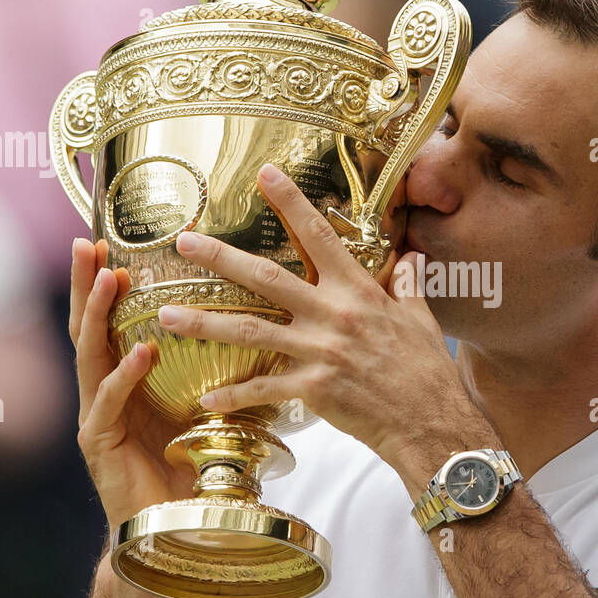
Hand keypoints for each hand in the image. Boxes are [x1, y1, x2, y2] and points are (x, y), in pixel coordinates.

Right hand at [69, 237, 193, 531]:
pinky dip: (124, 376)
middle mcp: (105, 392)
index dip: (109, 283)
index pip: (113, 321)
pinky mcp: (100, 446)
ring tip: (109, 279)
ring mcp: (97, 417)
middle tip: (88, 243)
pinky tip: (140, 353)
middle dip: (86, 284)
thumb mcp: (209, 407)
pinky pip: (109, 403)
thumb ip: (217, 372)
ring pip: (89, 356)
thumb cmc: (195, 469)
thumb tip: (266, 327)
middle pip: (89, 327)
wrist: (177, 530)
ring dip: (98, 315)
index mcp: (128, 380)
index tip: (113, 240)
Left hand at [153, 164, 477, 471]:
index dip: (290, 203)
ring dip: (203, 322)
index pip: (319, 236)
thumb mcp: (420, 319)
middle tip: (184, 241)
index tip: (265, 175)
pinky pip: (262, 387)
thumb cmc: (427, 371)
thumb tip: (411, 258)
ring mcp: (320, 351)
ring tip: (166, 315)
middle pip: (265, 278)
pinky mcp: (313, 388)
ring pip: (249, 330)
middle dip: (220, 257)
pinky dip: (232, 394)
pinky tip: (205, 397)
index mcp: (358, 291)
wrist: (432, 422)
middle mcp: (333, 314)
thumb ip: (407, 285)